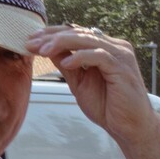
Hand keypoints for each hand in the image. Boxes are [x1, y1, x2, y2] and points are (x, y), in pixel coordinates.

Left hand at [24, 25, 159, 149]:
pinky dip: (81, 57)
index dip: (52, 34)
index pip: (76, 33)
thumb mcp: (79, 82)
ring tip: (42, 51)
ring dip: (62, 43)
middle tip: (31, 43)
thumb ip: (67, 65)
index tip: (30, 40)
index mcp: (105, 48)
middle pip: (80, 33)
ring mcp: (121, 55)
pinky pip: (100, 55)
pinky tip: (65, 64)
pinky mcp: (123, 67)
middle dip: (52, 37)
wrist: (129, 126)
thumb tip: (47, 50)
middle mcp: (115, 47)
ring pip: (88, 40)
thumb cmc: (107, 105)